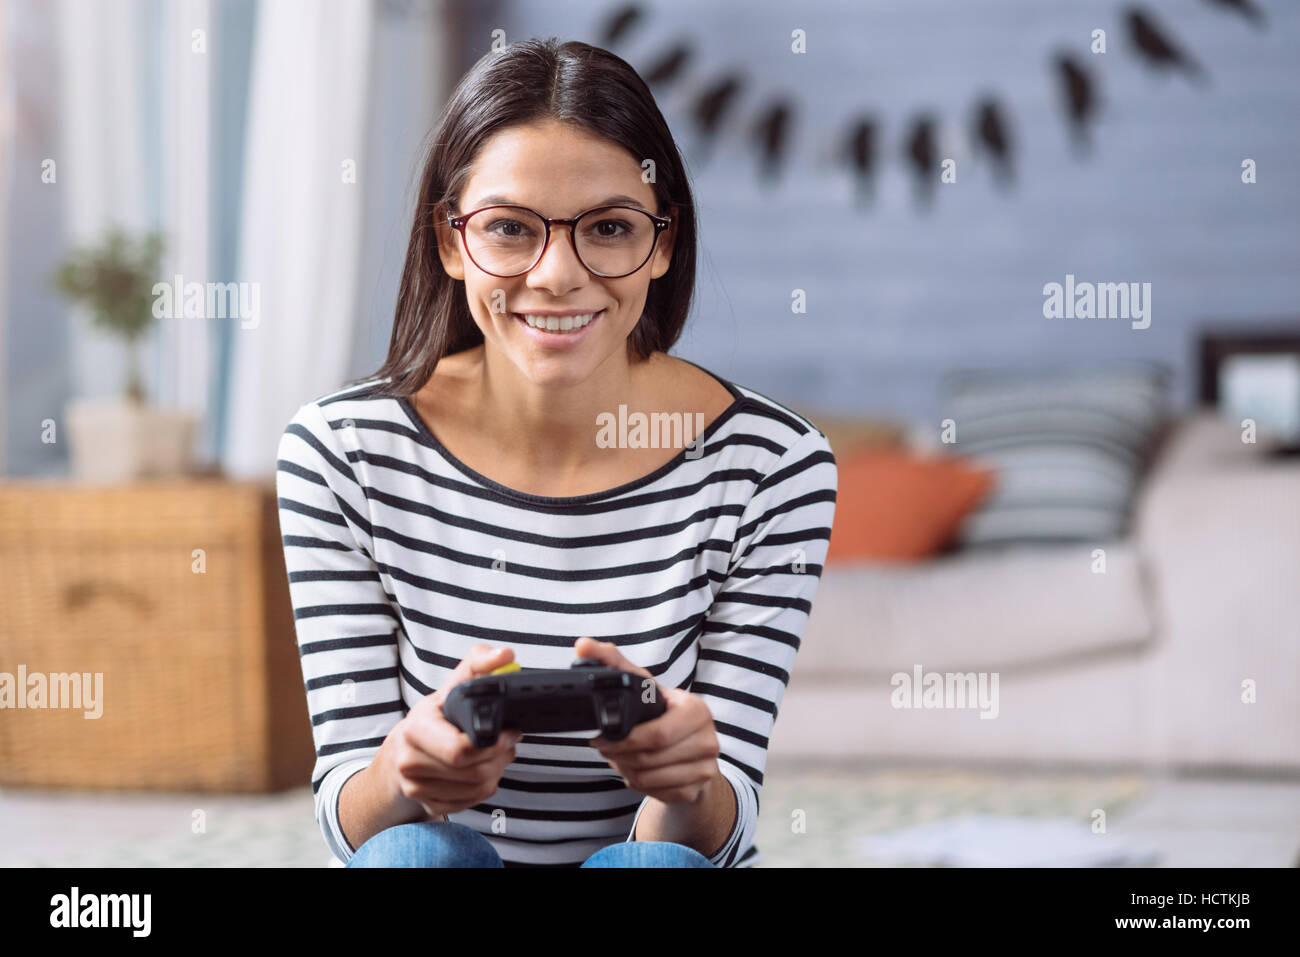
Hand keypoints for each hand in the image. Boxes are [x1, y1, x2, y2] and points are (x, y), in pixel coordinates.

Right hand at [377, 643, 521, 819]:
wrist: (402, 752)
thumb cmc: (434, 717)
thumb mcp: (451, 685)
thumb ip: (479, 664)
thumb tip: (505, 655)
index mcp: (416, 729)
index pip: (461, 749)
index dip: (494, 742)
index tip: (509, 730)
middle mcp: (411, 761)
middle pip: (475, 772)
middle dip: (501, 756)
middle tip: (508, 741)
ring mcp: (417, 787)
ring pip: (478, 788)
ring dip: (498, 770)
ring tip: (498, 753)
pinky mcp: (429, 804)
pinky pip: (472, 802)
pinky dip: (486, 787)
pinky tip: (484, 769)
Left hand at [574, 636, 720, 804]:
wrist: (693, 749)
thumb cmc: (665, 713)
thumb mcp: (645, 687)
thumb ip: (614, 663)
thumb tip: (583, 645)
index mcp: (697, 710)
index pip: (657, 734)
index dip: (623, 740)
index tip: (600, 737)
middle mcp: (708, 740)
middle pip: (650, 758)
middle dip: (620, 755)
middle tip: (605, 748)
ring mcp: (705, 768)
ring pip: (649, 778)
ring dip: (625, 770)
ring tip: (619, 757)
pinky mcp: (696, 790)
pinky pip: (656, 792)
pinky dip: (637, 783)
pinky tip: (635, 770)